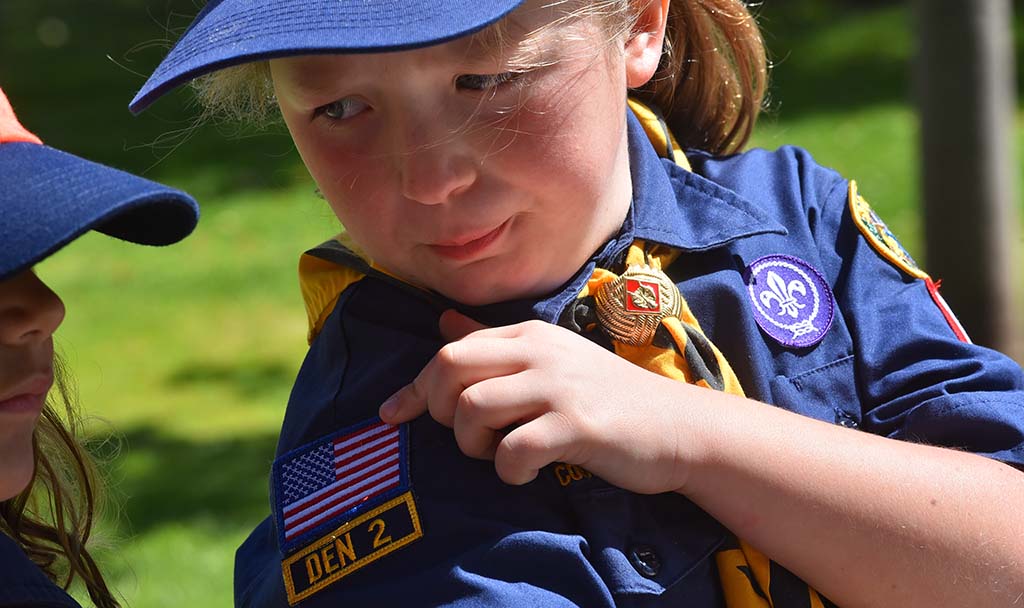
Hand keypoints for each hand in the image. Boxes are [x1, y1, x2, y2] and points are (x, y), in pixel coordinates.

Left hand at [379, 310, 712, 492]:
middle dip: (437, 407)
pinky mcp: (578, 425)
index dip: (414, 387)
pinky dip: (507, 469)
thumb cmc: (609, 397)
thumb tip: (442, 322)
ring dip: (471, 444)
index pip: (451, 349)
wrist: (679, 426)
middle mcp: (541, 352)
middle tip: (462, 435)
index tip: (391, 415)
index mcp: (530, 334)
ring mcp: (560, 387)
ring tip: (497, 454)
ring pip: (473, 408)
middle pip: (450, 367)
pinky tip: (526, 472)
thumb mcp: (553, 358)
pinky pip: (513, 449)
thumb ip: (496, 342)